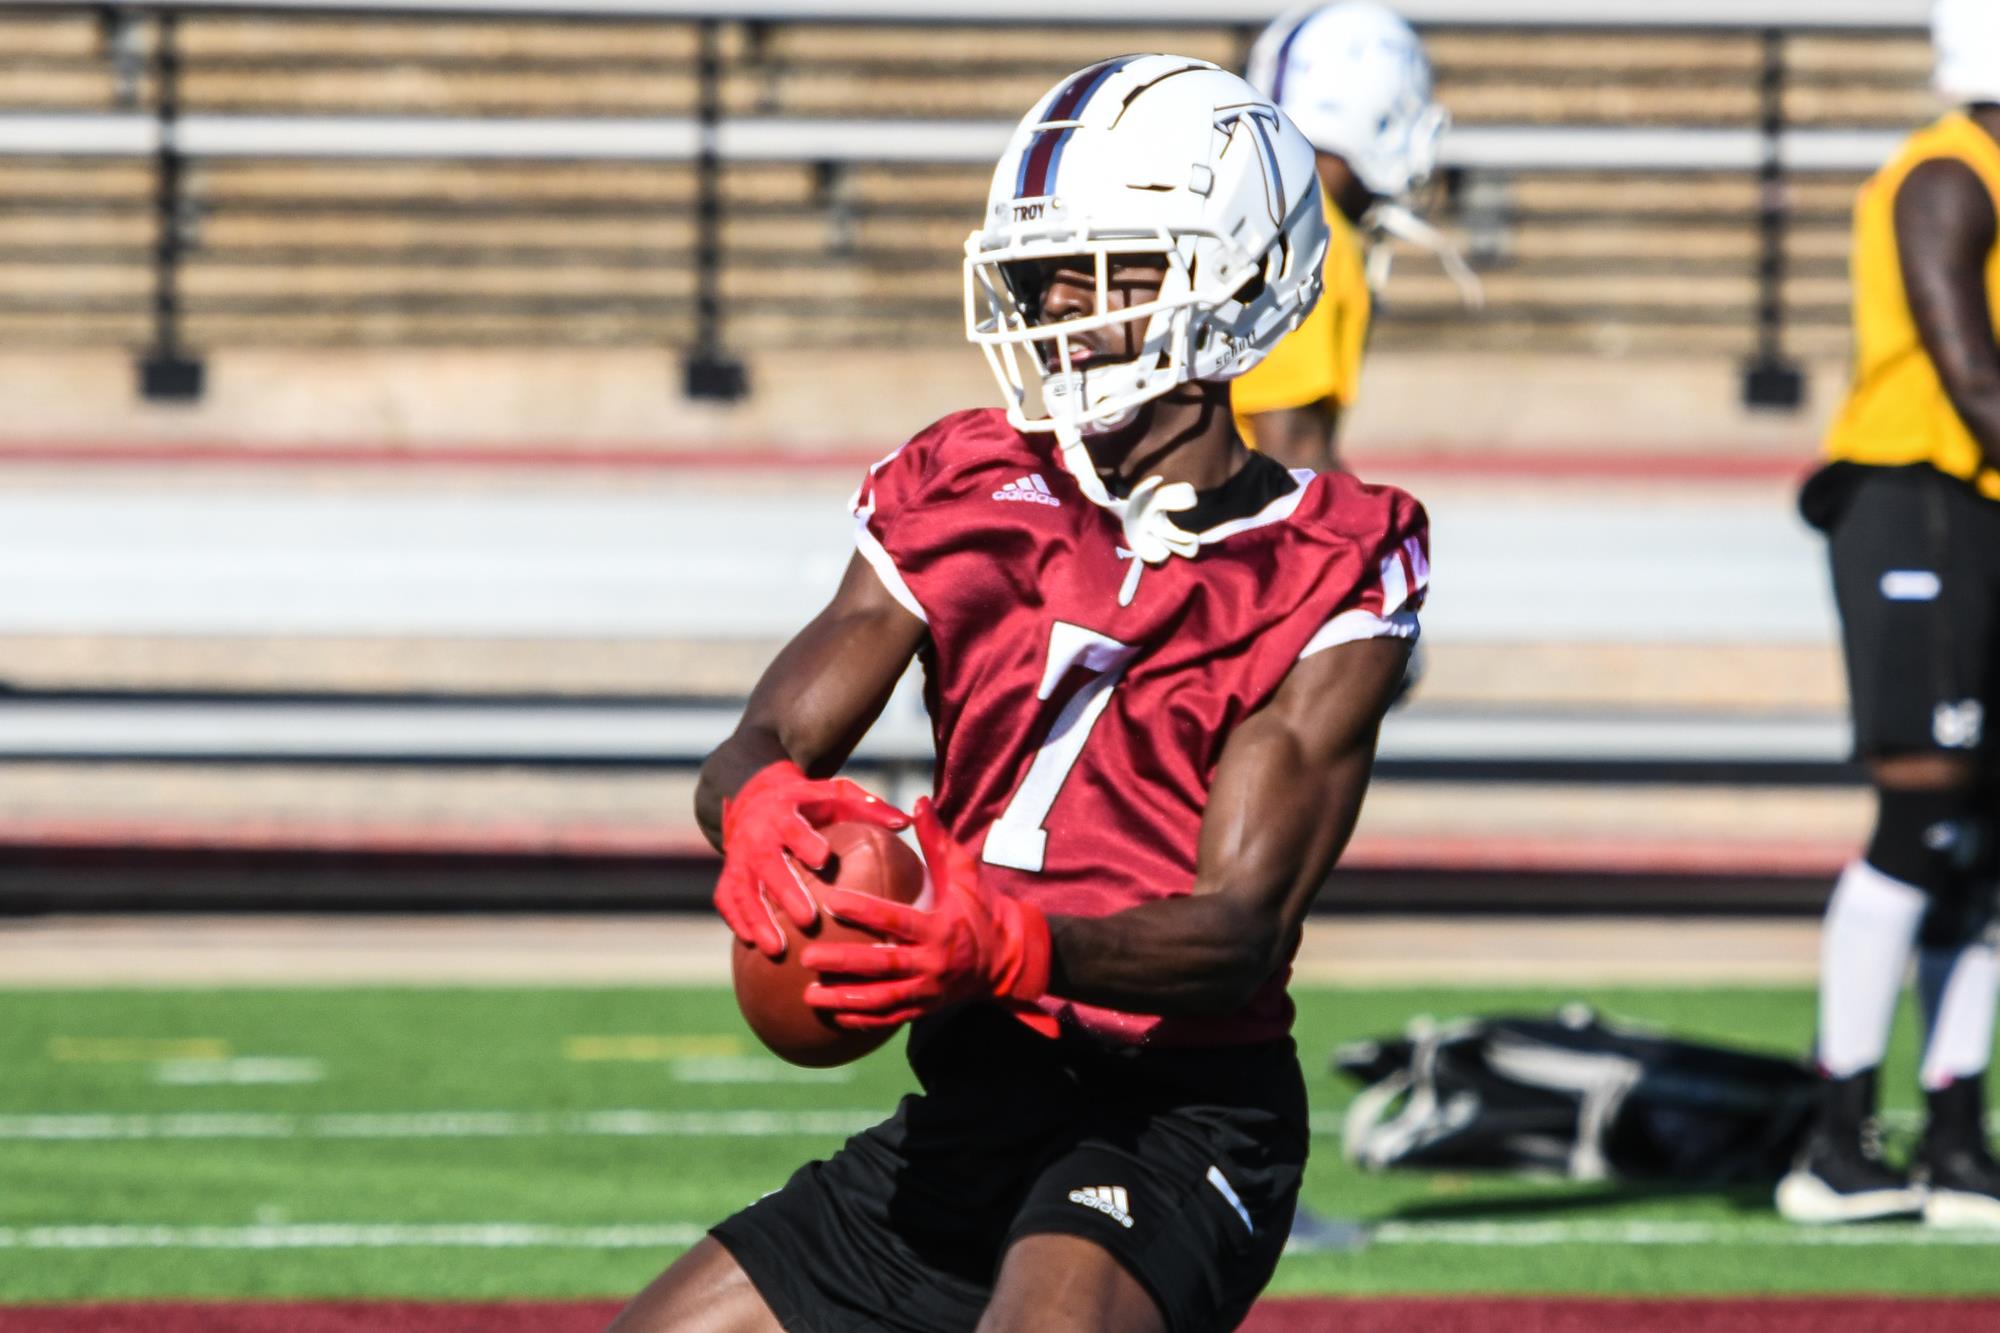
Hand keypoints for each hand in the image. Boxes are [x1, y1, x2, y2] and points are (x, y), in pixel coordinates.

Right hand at [715, 760, 908, 958]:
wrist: (756, 797)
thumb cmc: (808, 802)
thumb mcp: (837, 795)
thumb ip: (869, 808)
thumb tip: (905, 822)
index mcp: (785, 813)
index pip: (793, 827)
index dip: (805, 841)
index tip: (823, 858)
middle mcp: (758, 835)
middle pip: (768, 864)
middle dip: (785, 892)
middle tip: (806, 919)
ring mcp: (739, 857)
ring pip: (744, 889)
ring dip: (758, 919)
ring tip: (777, 949)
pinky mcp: (728, 875)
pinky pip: (727, 900)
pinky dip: (738, 921)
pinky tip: (753, 946)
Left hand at [801, 798, 1051, 1029]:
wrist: (1010, 957)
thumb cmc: (982, 907)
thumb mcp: (965, 872)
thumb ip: (938, 840)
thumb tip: (918, 801)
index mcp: (940, 928)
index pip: (896, 920)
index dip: (864, 911)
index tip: (832, 901)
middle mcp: (933, 964)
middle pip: (882, 965)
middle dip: (843, 964)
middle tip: (807, 957)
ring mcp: (929, 991)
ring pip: (882, 999)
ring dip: (844, 999)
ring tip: (809, 995)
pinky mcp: (925, 1008)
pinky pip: (890, 1018)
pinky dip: (862, 1019)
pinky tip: (833, 1016)